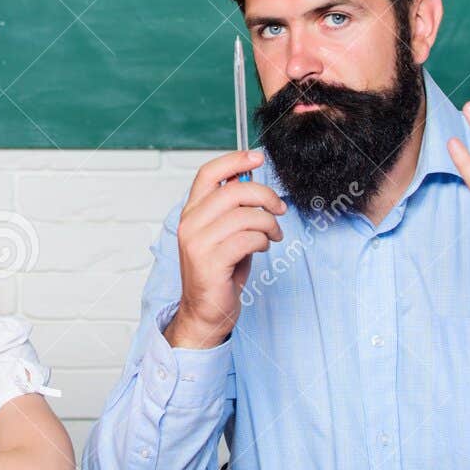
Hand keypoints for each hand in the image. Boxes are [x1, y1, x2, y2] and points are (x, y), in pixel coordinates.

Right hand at [164, 150, 284, 348]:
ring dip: (269, 224)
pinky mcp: (210, 262)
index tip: (257, 158)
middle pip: (234, 191)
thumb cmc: (219, 271)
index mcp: (191, 212)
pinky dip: (263, 241)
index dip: (234, 160)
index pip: (208, 173)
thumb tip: (249, 180)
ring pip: (245, 216)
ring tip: (273, 235)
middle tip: (279, 208)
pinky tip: (263, 248)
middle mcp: (190, 224)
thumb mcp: (224, 232)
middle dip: (265, 196)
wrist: (205, 311)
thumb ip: (232, 208)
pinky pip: (248, 239)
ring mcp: (198, 243)